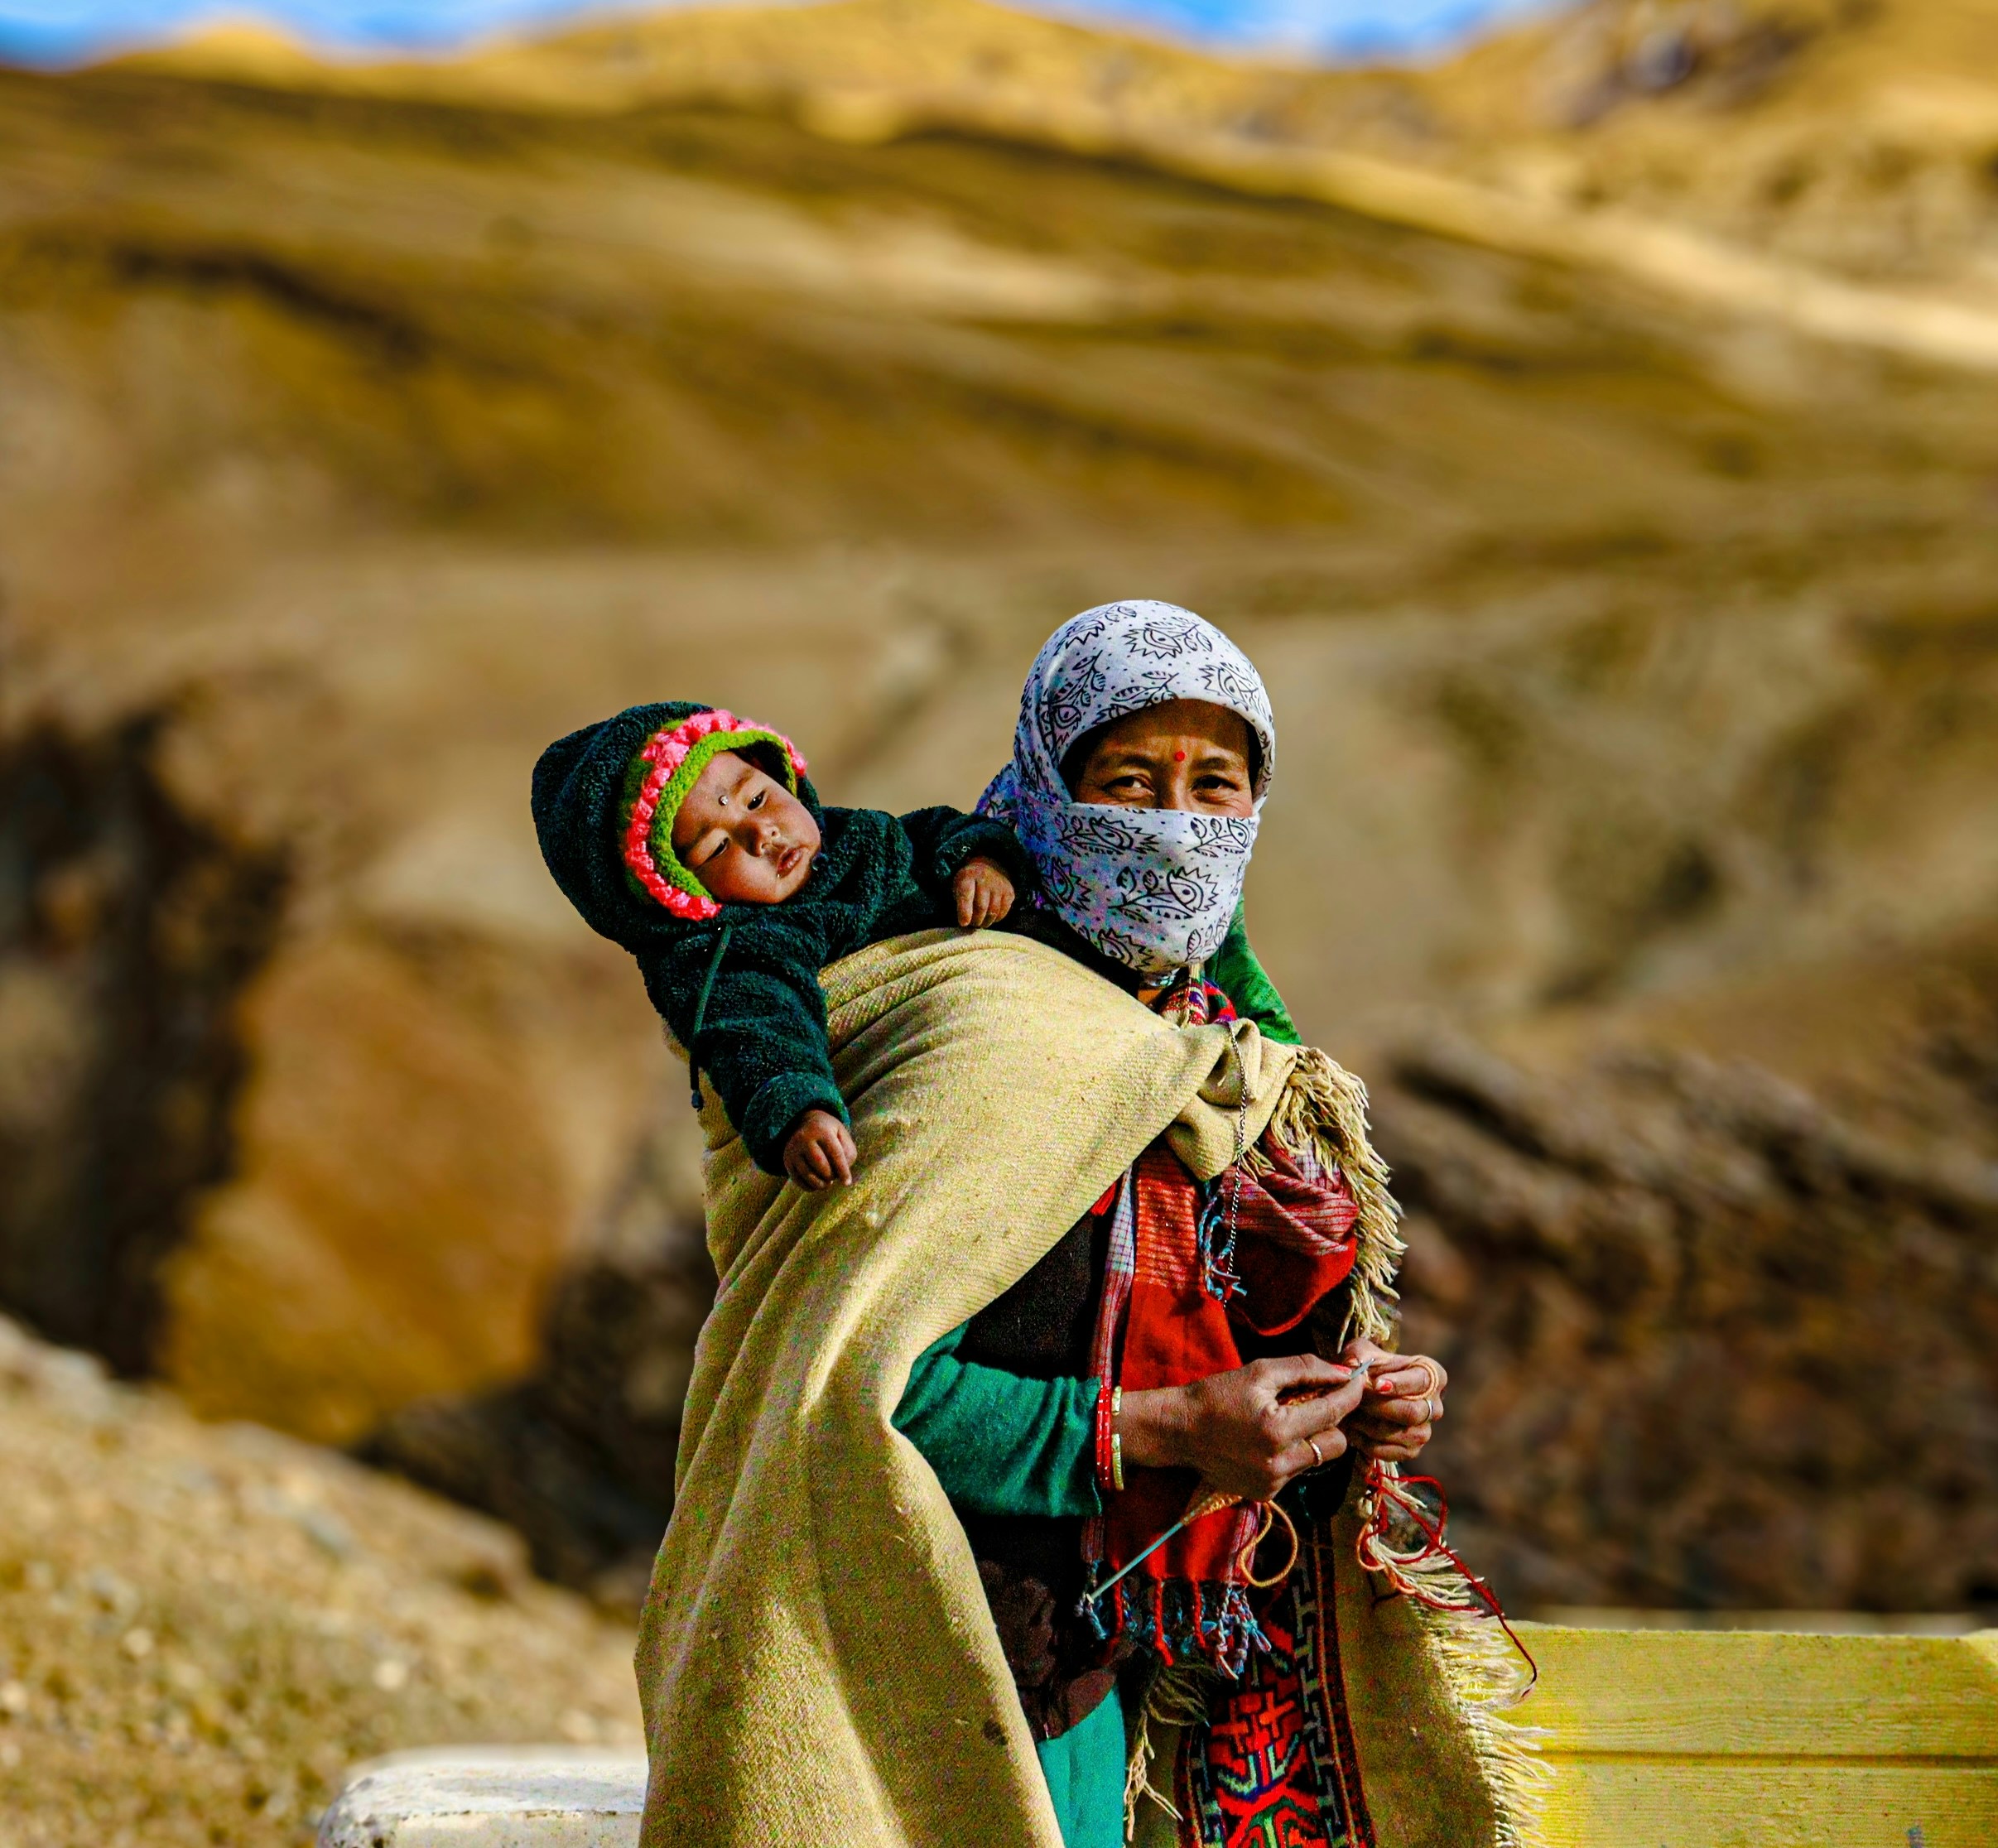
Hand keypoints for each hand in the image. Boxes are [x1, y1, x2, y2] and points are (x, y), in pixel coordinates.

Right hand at [783, 1109, 855, 1189]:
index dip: (843, 1170)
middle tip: (834, 1176)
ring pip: (808, 1175)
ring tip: (827, 1182)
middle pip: (821, 1166)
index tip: (847, 1183)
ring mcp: (793, 1149)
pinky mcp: (787, 1160)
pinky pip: (798, 1180)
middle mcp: (804, 1138)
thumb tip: (840, 1174)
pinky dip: (810, 1186)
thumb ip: (848, 1154)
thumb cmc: (830, 1134)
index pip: (835, 1154)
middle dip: (831, 1175)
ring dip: (821, 1184)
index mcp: (822, 1130)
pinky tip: (817, 1183)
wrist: (807, 1123)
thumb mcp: (843, 1137)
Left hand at [953, 857, 1014, 928]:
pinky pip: (1003, 912)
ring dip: (985, 922)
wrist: (988, 868)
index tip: (963, 923)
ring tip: (980, 922)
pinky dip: (995, 919)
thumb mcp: (958, 886)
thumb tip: (964, 923)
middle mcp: (985, 878)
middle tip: (972, 924)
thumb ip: (959, 902)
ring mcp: (999, 885)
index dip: (964, 911)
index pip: (966, 895)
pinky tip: (990, 917)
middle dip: (975, 920)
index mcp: (968, 876)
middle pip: (981, 907)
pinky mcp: (1009, 892)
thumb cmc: (969, 883)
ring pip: (993, 912)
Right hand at [1121, 1353, 1368, 1502]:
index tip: (1358, 1381)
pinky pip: (1297, 1472)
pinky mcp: (1266, 1495)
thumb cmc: (1217, 1395)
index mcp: (1278, 1430)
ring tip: (1289, 1421)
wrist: (1178, 1431)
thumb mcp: (1259, 1371)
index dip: (1351, 1394)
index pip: (1333, 1413)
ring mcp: (1273, 1483)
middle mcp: (1280, 1463)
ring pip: (1318, 1460)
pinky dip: (1294, 1455)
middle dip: (1334, 1422)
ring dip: (1314, 1439)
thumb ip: (1305, 1370)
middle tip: (1319, 1402)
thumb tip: (1342, 1372)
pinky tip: (1270, 1441)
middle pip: (1337, 1445)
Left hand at [1342, 1338, 1445, 1463]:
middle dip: (1380, 1407)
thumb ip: (1359, 1356)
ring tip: (1350, 1413)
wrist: (1359, 1393)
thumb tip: (1356, 1372)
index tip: (1377, 1384)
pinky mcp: (1411, 1450)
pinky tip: (1352, 1429)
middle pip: (1414, 1412)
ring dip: (1371, 1425)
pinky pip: (1392, 1452)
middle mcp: (1435, 1405)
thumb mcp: (1361, 1352)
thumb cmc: (1366, 1367)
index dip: (1400, 1384)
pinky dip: (1368, 1442)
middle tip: (1356, 1400)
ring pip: (1403, 1435)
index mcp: (1431, 1374)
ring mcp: (1425, 1431)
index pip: (1422, 1381)